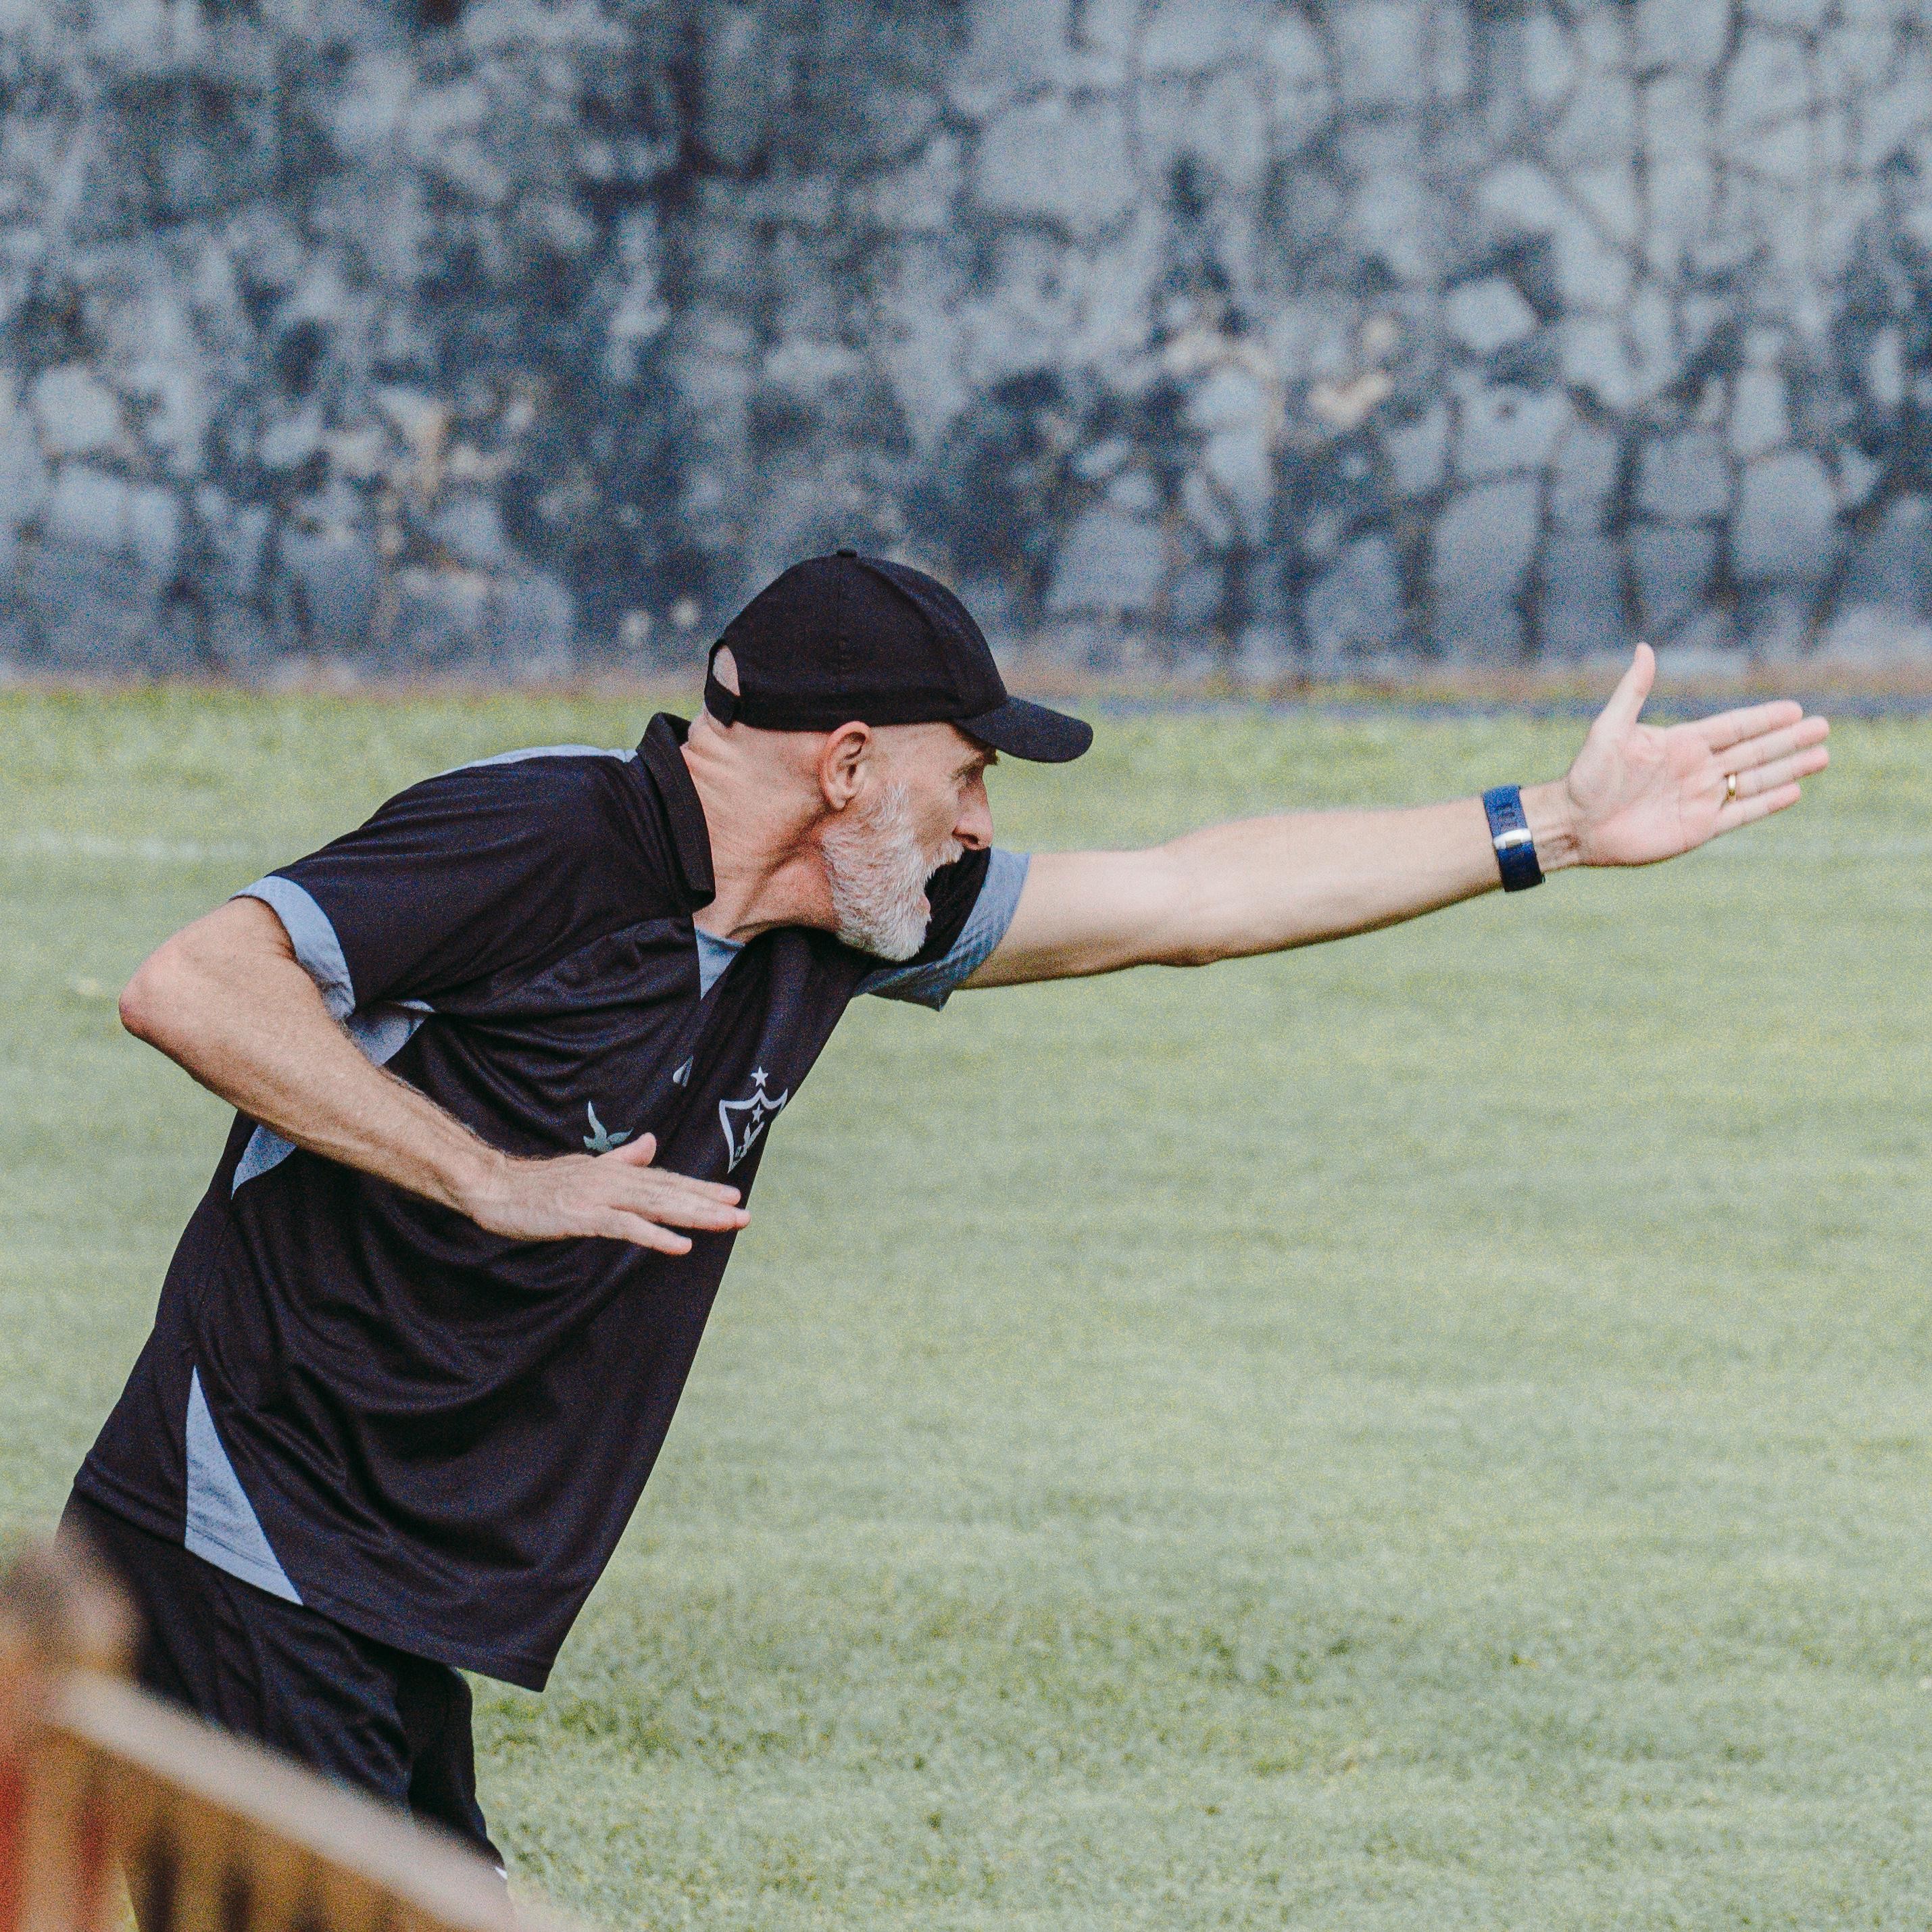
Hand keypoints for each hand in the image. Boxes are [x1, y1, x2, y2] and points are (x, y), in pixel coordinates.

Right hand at [464, 1134, 748, 1254]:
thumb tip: (651, 1143)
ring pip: (657, 1206)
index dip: (700, 1189)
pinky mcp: (583, 1216)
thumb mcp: (585, 1168)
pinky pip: (626, 1227)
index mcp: (615, 1172)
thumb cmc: (536, 1185)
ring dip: (694, 1215)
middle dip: (709, 1204)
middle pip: (669, 1193)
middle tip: (745, 1214)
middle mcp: (613, 1180)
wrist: (493, 1186)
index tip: (731, 1196)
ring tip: (727, 1223)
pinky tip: (681, 1245)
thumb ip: (621, 1159)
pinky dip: (655, 1235)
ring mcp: (599, 1196)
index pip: (666, 1181)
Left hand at [1557, 643, 1829, 866]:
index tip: (1794, 709)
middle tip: (1823, 727)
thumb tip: (1644, 648)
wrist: (1575, 823)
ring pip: (1755, 780)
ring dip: (1788, 768)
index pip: (1733, 727)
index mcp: (1681, 743)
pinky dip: (1767, 803)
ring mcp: (1701, 798)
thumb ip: (1633, 691)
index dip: (1763, 719)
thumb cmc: (1587, 775)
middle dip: (1789, 740)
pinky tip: (1793, 790)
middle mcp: (1697, 769)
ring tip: (1822, 756)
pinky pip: (1741, 813)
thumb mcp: (1610, 728)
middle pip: (1754, 751)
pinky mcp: (1699, 827)